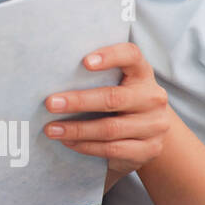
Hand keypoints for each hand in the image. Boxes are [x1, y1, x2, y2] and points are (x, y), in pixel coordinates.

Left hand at [45, 41, 171, 178]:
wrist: (149, 131)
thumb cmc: (120, 99)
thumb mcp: (115, 82)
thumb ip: (94, 76)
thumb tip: (51, 76)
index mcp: (142, 73)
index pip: (130, 55)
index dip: (110, 56)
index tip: (84, 62)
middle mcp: (152, 97)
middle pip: (114, 98)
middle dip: (78, 101)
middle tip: (50, 103)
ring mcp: (154, 125)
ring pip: (110, 128)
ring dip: (76, 130)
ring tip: (51, 129)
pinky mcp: (150, 149)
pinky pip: (113, 149)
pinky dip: (86, 146)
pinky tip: (68, 142)